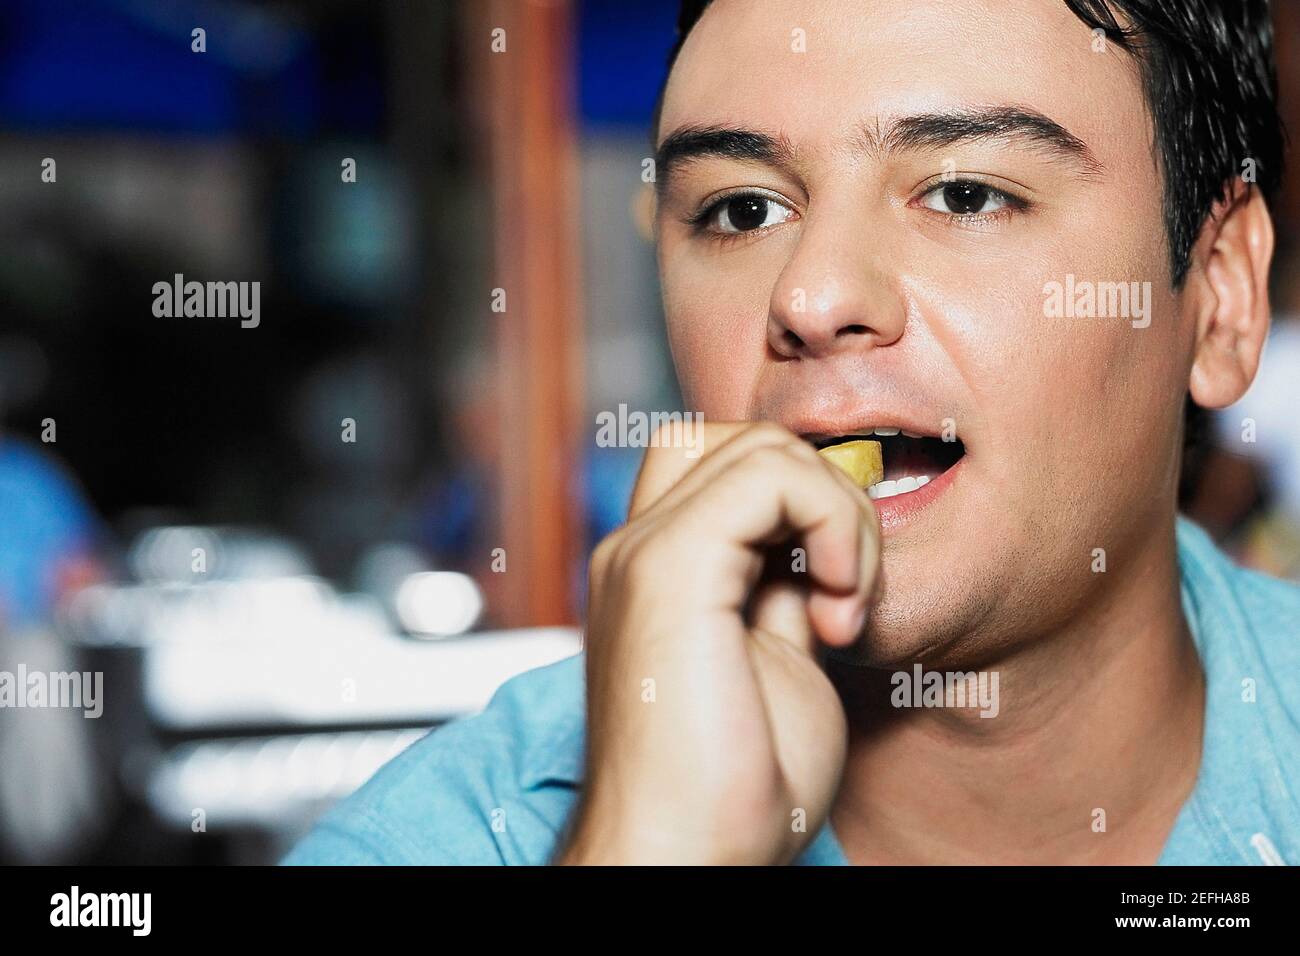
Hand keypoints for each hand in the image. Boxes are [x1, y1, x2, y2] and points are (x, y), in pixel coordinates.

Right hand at [558, 422, 879, 863]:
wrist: (688, 858)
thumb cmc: (731, 790)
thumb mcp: (781, 664)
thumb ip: (788, 596)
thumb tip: (822, 552)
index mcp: (658, 574)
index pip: (724, 466)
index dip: (802, 502)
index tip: (843, 589)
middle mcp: (637, 551)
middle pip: (736, 437)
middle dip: (820, 491)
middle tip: (849, 584)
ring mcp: (643, 554)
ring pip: (760, 445)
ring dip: (837, 513)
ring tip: (846, 606)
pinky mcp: (667, 568)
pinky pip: (769, 476)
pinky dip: (831, 522)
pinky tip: (840, 605)